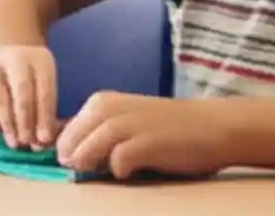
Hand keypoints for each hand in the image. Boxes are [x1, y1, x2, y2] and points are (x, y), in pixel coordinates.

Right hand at [0, 44, 58, 149]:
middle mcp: (15, 59)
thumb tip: (42, 140)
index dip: (45, 118)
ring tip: (14, 143)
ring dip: (8, 125)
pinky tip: (1, 130)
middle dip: (26, 123)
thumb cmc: (28, 60)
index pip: (44, 92)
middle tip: (29, 144)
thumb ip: (44, 100)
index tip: (45, 139)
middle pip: (21, 95)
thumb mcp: (42, 70)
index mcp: (39, 59)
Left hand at [56, 93, 235, 178]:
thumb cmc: (166, 127)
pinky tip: (127, 172)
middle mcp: (109, 108)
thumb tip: (68, 155)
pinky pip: (118, 160)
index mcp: (101, 102)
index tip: (67, 164)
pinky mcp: (145, 143)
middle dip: (69, 158)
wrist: (212, 125)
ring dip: (88, 164)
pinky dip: (117, 169)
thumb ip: (97, 132)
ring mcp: (126, 124)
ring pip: (87, 148)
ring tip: (98, 171)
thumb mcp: (124, 121)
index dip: (62, 149)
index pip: (64, 129)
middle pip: (70, 139)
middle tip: (78, 171)